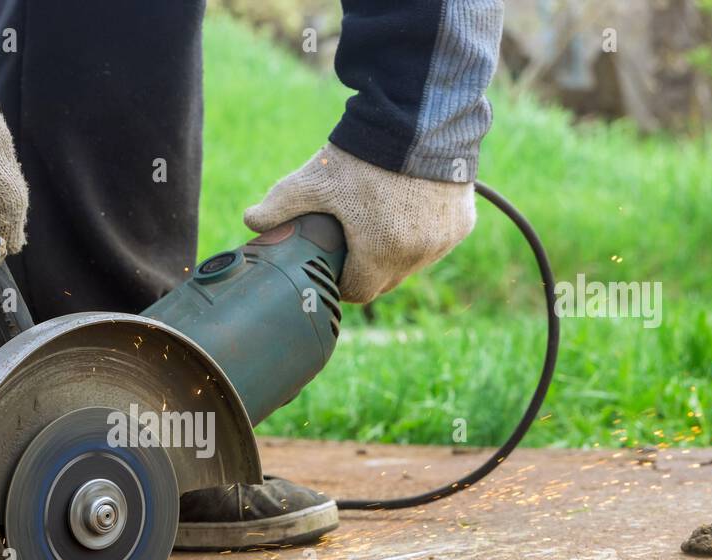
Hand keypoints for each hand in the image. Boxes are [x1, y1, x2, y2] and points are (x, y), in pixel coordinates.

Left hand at [245, 144, 474, 301]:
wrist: (419, 116)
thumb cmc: (364, 154)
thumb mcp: (316, 179)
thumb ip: (280, 204)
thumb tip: (248, 220)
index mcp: (381, 252)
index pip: (358, 291)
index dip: (341, 281)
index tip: (333, 265)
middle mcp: (418, 254)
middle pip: (385, 281)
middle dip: (367, 269)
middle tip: (353, 244)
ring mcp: (443, 240)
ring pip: (413, 264)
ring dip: (397, 254)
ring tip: (380, 226)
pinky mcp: (462, 223)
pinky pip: (438, 243)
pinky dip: (425, 235)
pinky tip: (409, 213)